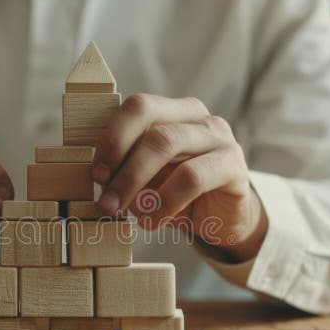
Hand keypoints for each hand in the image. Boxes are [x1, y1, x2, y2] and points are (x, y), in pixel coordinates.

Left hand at [92, 94, 266, 261]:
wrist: (223, 219)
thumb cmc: (178, 193)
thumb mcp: (147, 178)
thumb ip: (125, 168)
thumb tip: (95, 176)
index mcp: (173, 111)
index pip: (138, 107)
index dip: (112, 138)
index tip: (96, 173)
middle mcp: (198, 117)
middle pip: (151, 121)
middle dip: (120, 163)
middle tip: (105, 199)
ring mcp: (219, 138)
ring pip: (168, 143)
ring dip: (136, 181)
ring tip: (124, 212)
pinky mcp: (234, 167)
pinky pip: (193, 178)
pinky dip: (165, 202)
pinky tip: (153, 222)